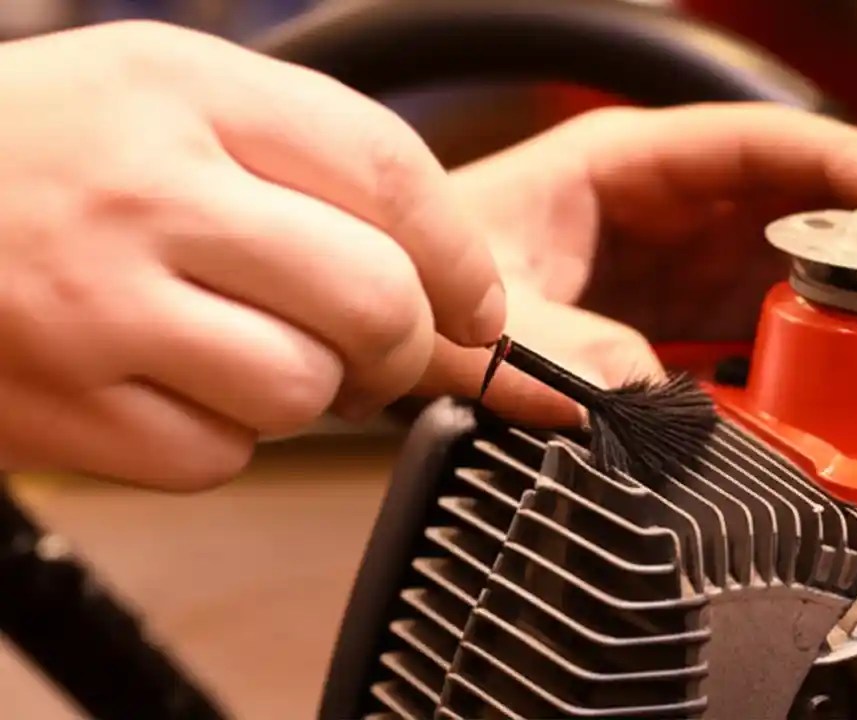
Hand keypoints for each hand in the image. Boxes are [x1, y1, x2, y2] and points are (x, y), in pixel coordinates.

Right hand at [0, 22, 504, 487]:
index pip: (389, 173)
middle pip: (374, 300)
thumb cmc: (41, 151)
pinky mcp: (63, 411)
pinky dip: (225, 435)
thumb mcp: (171, 97)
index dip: (462, 256)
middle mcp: (144, 195)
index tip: (476, 301)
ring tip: (253, 347)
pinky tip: (175, 381)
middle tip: (384, 340)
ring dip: (311, 389)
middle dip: (408, 340)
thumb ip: (314, 165)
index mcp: (185, 92)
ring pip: (305, 392)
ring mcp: (96, 310)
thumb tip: (457, 286)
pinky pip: (220, 456)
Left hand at [424, 103, 856, 424]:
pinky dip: (837, 334)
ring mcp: (689, 257)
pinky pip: (783, 314)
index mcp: (633, 164)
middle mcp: (676, 203)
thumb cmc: (429, 276)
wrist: (396, 319)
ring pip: (815, 254)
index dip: (856, 173)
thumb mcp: (490, 316)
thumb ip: (569, 354)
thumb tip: (656, 397)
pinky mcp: (688, 313)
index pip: (773, 145)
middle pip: (821, 192)